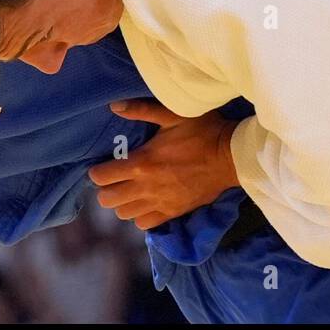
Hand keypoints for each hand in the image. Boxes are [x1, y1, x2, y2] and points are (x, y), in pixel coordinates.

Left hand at [88, 101, 239, 229]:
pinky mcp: (174, 212)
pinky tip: (146, 202)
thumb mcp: (172, 114)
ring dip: (122, 202)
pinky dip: (141, 215)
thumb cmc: (202, 132)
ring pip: (124, 214)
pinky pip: (145, 224)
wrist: (231, 157)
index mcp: (142, 163)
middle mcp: (146, 187)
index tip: (104, 165)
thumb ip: (141, 110)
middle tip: (115, 178)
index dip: (98, 171)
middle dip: (106, 189)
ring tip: (130, 190)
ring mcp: (160, 202)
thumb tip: (114, 105)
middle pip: (108, 200)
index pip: (101, 177)